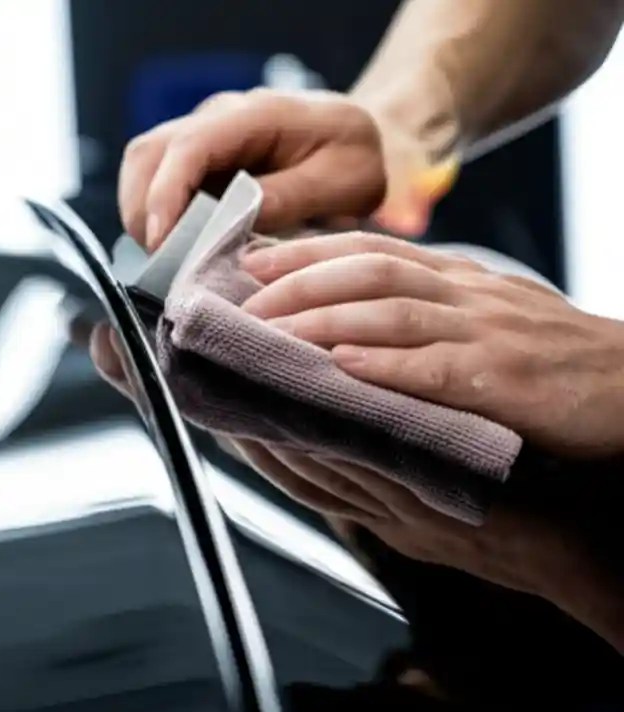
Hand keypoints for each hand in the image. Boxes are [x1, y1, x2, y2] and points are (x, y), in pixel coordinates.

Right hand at [118, 89, 445, 249]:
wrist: (355, 138)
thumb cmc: (355, 158)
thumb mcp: (347, 182)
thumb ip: (292, 198)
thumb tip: (233, 223)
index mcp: (259, 114)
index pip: (190, 146)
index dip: (167, 194)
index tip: (163, 243)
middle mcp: (218, 115)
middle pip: (149, 153)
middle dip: (145, 212)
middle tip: (167, 264)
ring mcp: (199, 131)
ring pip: (141, 165)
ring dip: (142, 213)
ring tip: (168, 258)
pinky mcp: (191, 154)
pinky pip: (152, 178)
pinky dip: (152, 213)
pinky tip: (176, 244)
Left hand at [241, 233, 623, 457]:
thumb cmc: (551, 356)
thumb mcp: (486, 313)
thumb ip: (424, 306)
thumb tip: (345, 314)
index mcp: (456, 277)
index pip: (367, 248)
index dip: (304, 251)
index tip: (250, 258)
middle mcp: (465, 293)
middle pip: (368, 270)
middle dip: (298, 281)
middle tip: (243, 300)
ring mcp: (485, 333)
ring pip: (392, 311)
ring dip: (323, 319)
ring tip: (270, 332)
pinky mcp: (504, 379)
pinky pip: (437, 366)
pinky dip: (386, 365)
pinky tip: (342, 368)